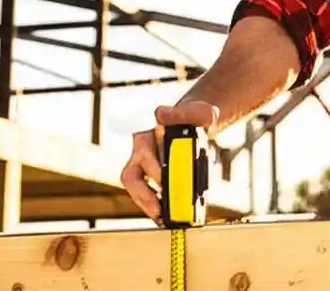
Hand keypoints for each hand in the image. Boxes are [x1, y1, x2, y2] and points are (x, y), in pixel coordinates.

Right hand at [120, 101, 218, 223]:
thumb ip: (184, 112)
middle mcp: (140, 152)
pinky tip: (166, 218)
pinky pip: (146, 196)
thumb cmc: (195, 118)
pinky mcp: (152, 180)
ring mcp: (144, 167)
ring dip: (146, 205)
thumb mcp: (198, 111)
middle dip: (145, 195)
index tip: (164, 180)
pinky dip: (154, 208)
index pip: (143, 152)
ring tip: (162, 218)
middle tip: (161, 209)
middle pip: (132, 176)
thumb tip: (160, 113)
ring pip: (135, 189)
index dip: (152, 168)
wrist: (197, 124)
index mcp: (149, 135)